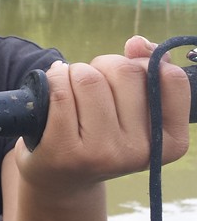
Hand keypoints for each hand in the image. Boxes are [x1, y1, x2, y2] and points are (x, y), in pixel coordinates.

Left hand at [16, 36, 190, 196]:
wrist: (61, 178)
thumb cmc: (101, 134)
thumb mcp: (134, 110)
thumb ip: (146, 72)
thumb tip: (137, 43)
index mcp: (170, 141)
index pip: (171, 78)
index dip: (144, 63)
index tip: (127, 72)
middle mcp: (140, 151)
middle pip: (123, 71)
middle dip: (102, 65)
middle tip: (91, 84)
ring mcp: (102, 153)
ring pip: (88, 78)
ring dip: (73, 73)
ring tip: (70, 90)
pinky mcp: (65, 151)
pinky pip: (59, 92)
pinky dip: (52, 80)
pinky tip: (50, 90)